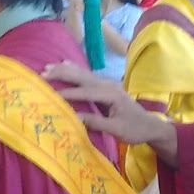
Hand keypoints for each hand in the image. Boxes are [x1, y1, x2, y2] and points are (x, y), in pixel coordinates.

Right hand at [41, 61, 178, 160]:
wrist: (150, 126)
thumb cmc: (135, 129)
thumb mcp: (117, 129)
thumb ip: (97, 122)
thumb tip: (75, 118)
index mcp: (112, 95)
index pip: (86, 92)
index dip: (69, 93)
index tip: (52, 96)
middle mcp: (109, 85)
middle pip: (83, 77)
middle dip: (63, 74)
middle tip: (44, 72)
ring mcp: (107, 84)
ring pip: (83, 74)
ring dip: (65, 70)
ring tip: (48, 67)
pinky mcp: (105, 87)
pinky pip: (86, 76)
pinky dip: (74, 70)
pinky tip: (65, 63)